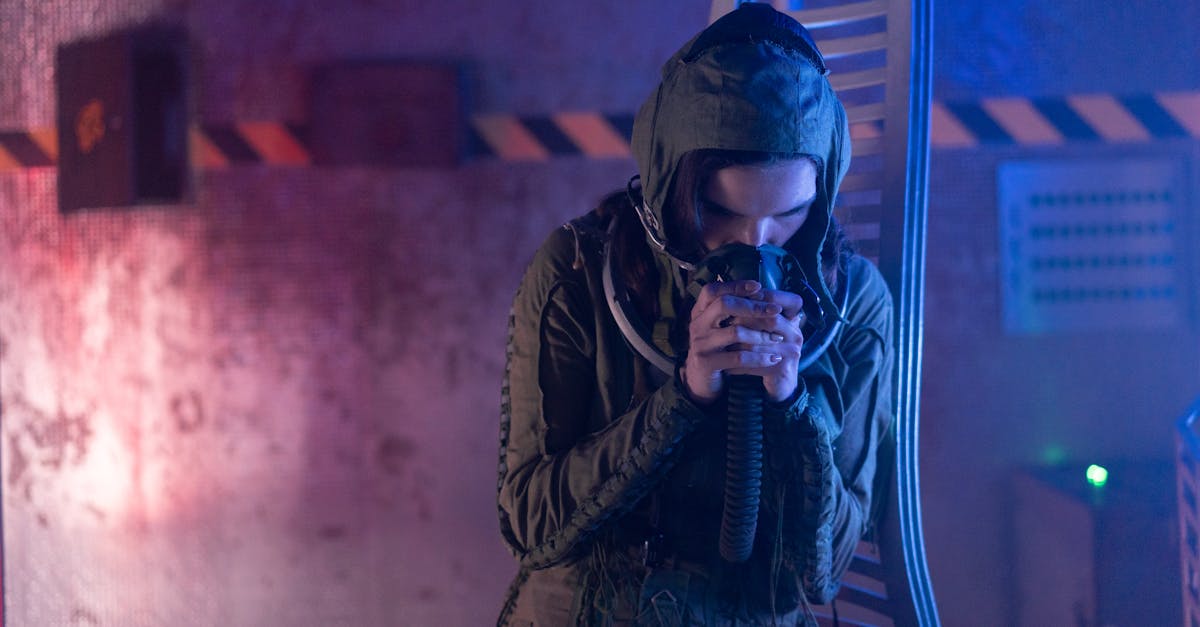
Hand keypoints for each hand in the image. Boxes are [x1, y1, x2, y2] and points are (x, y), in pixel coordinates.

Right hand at [682, 280, 805, 403]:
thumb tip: (762, 292)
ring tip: (778, 338)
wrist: (700, 379)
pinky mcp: (706, 363)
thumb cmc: (718, 347)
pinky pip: (738, 358)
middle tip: (776, 310)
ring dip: (761, 335)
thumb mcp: (719, 326)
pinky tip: (773, 358)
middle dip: (753, 306)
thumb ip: (734, 310)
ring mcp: (700, 344)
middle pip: (723, 305)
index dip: (735, 286)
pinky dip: (759, 357)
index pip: (713, 290)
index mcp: (700, 311)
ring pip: (734, 332)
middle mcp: (697, 324)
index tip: (759, 286)